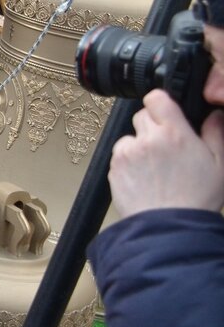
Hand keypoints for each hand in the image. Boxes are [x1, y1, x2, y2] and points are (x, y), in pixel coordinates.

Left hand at [108, 90, 223, 217]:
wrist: (169, 228)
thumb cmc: (196, 200)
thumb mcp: (220, 165)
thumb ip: (216, 134)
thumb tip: (213, 114)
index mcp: (174, 133)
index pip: (157, 98)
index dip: (161, 103)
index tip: (167, 112)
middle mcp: (147, 139)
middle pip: (142, 115)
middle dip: (153, 126)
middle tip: (166, 146)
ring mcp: (127, 152)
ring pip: (130, 136)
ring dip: (139, 144)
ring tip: (156, 167)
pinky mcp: (114, 167)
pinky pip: (119, 155)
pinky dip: (128, 161)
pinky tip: (144, 177)